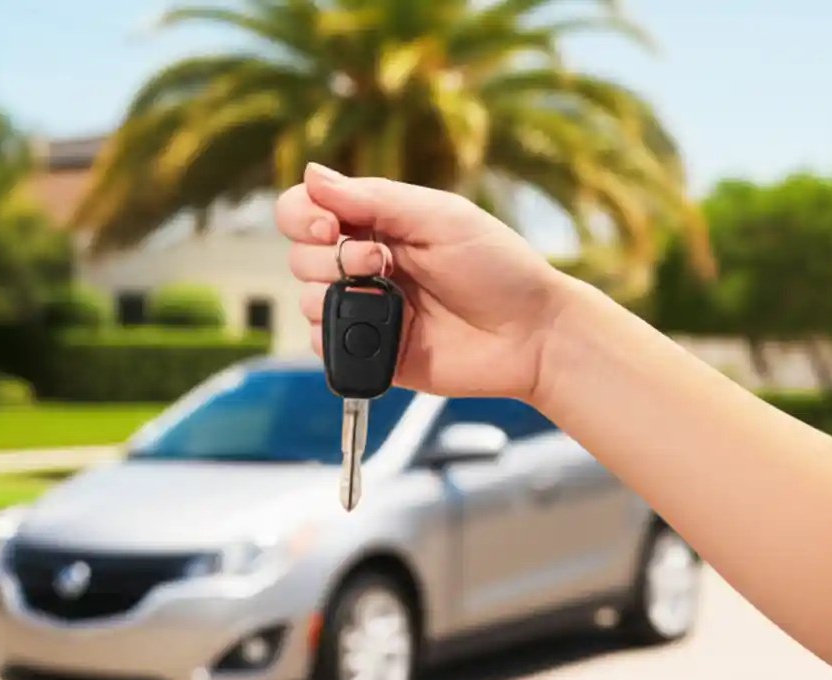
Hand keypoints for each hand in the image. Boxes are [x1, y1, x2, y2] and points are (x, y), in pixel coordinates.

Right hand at [276, 163, 571, 400]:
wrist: (531, 334)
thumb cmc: (499, 268)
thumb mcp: (440, 217)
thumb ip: (374, 198)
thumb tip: (313, 174)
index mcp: (379, 222)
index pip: (307, 209)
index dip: (304, 216)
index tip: (331, 226)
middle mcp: (366, 263)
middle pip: (300, 254)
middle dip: (332, 257)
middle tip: (382, 262)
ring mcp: (367, 309)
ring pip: (306, 299)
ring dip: (337, 295)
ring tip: (390, 298)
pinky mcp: (372, 352)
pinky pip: (323, 347)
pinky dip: (338, 338)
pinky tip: (380, 330)